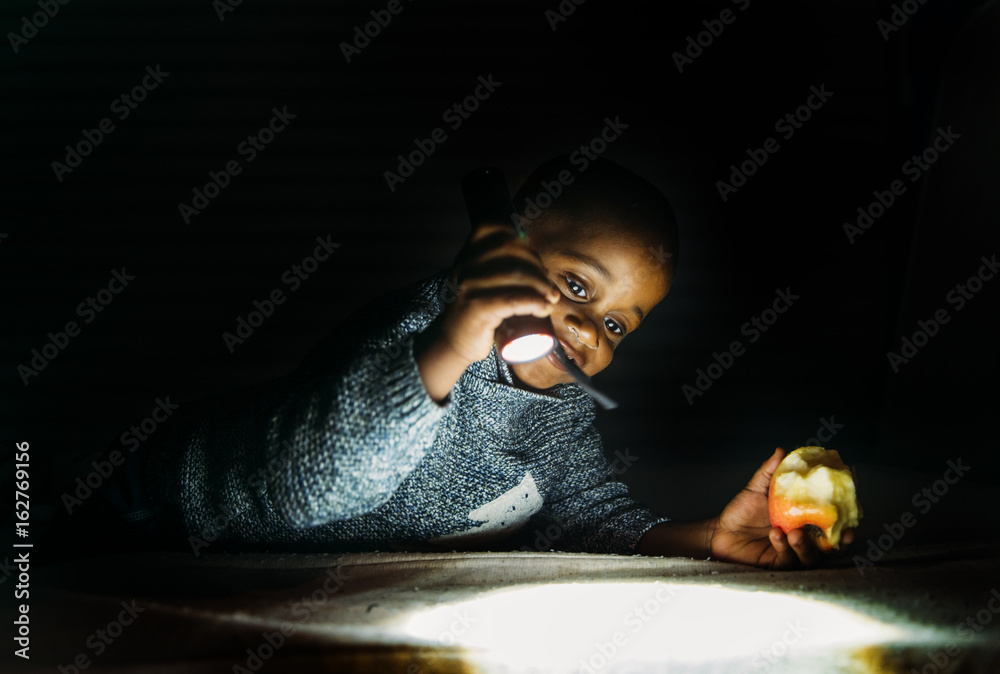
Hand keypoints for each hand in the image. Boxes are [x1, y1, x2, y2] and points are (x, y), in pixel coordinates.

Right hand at [437, 222, 559, 363]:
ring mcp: (468, 286)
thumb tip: (537, 256)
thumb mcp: (481, 282)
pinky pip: (513, 299)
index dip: (523, 244)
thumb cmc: (478, 312)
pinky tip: (544, 309)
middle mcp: (466, 265)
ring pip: (515, 274)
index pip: (496, 231)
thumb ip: (498, 266)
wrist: (455, 342)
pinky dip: (535, 302)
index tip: (537, 263)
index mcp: (467, 255)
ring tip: (551, 298)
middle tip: (549, 286)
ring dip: (542, 285)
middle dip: (538, 267)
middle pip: (512, 252)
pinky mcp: (476, 308)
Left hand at [708, 447, 854, 568]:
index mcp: (805, 522)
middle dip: (841, 542)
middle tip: (844, 535)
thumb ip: (771, 472)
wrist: (720, 531)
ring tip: (795, 532)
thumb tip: (782, 450)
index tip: (853, 514)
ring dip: (806, 545)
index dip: (846, 522)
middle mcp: (804, 541)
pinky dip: (784, 546)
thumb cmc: (742, 512)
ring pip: (811, 556)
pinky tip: (775, 534)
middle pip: (832, 547)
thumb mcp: (757, 489)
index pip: (832, 525)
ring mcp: (792, 555)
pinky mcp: (778, 566)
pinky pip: (788, 559)